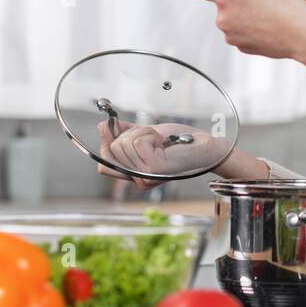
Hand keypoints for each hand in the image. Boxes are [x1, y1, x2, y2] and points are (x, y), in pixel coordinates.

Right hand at [96, 119, 223, 189]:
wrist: (204, 145)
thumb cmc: (178, 141)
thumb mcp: (145, 134)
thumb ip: (124, 133)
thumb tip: (101, 125)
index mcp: (135, 175)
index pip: (104, 167)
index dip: (105, 144)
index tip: (110, 127)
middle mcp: (138, 180)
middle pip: (112, 150)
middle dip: (128, 133)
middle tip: (150, 135)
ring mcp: (145, 176)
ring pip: (123, 144)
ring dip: (142, 132)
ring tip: (159, 139)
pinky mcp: (154, 167)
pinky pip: (137, 141)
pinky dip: (149, 133)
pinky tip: (163, 141)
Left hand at [194, 0, 305, 76]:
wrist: (304, 36)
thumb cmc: (286, 5)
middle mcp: (222, 19)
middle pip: (219, 3)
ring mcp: (231, 35)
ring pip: (231, 19)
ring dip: (243, 13)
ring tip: (266, 11)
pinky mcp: (241, 47)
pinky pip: (240, 32)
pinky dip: (250, 28)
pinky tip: (268, 25)